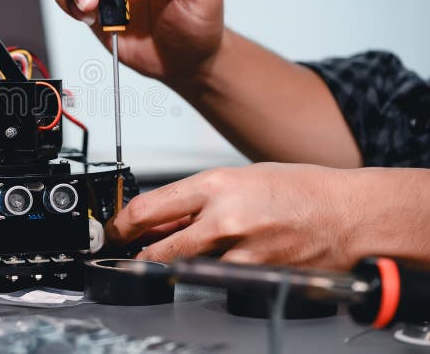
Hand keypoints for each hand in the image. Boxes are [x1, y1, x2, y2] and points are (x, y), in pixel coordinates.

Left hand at [108, 163, 363, 269]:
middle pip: (159, 247)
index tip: (114, 231)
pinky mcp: (256, 277)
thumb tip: (160, 220)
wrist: (346, 214)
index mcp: (216, 185)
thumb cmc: (298, 190)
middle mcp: (224, 218)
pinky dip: (211, 275)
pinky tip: (222, 262)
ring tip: (187, 253)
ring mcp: (240, 251)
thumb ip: (195, 202)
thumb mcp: (238, 179)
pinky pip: (218, 281)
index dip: (121, 224)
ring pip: (185, 268)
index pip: (148, 208)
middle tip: (131, 254)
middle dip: (140, 254)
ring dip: (175, 265)